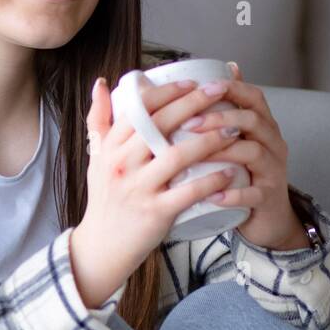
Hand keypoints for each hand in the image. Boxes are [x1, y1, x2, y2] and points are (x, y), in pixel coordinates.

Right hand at [70, 76, 243, 307]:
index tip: (194, 82)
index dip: (170, 91)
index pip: (141, 108)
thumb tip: (101, 83)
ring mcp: (138, 188)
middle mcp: (122, 164)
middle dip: (195, 103)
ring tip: (234, 129)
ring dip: (210, 139)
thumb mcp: (96, 158)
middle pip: (161, 124)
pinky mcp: (155, 212)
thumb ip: (99, 121)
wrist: (102, 246)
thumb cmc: (104, 200)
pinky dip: (210, 181)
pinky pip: (188, 192)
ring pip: (178, 155)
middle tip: (221, 91)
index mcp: (110, 146)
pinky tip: (229, 171)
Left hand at [181, 62, 305, 249]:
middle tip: (189, 124)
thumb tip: (203, 84)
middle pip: (253, 120)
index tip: (203, 88)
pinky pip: (253, 193)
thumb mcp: (236, 144)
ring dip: (223, 151)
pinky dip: (232, 194)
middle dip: (220, 118)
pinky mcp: (269, 198)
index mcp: (264, 127)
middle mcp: (273, 144)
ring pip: (254, 152)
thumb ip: (224, 118)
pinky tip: (212, 195)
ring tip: (195, 156)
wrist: (268, 220)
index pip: (254, 97)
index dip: (232, 88)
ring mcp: (274, 171)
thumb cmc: (246, 178)